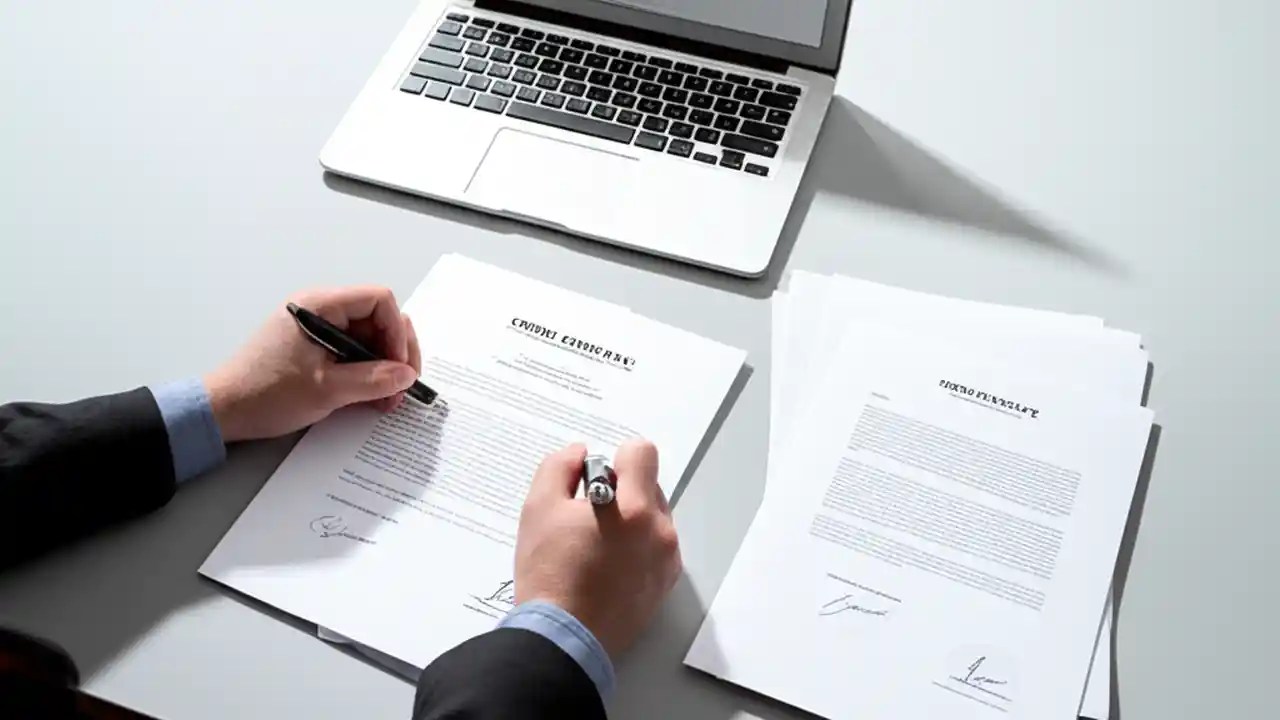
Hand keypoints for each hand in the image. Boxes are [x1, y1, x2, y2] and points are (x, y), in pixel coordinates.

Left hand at [204, 286, 421, 442]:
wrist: (224, 410)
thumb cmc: (267, 394)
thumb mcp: (327, 390)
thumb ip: (373, 380)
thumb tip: (407, 375)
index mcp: (320, 306)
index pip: (379, 301)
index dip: (397, 333)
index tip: (400, 367)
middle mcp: (321, 310)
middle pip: (378, 319)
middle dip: (396, 353)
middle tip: (403, 386)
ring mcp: (317, 328)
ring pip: (368, 338)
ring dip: (384, 367)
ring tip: (388, 399)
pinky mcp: (314, 347)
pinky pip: (352, 352)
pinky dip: (367, 372)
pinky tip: (372, 396)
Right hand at [514, 440, 681, 657]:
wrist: (563, 637)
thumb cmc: (549, 573)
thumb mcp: (539, 507)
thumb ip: (559, 467)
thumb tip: (579, 453)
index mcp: (633, 508)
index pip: (642, 453)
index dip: (616, 458)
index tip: (596, 478)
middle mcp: (660, 531)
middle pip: (649, 485)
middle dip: (621, 491)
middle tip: (587, 517)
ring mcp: (667, 560)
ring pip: (654, 517)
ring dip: (630, 519)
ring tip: (596, 545)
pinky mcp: (665, 584)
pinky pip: (657, 547)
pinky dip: (637, 547)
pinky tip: (608, 565)